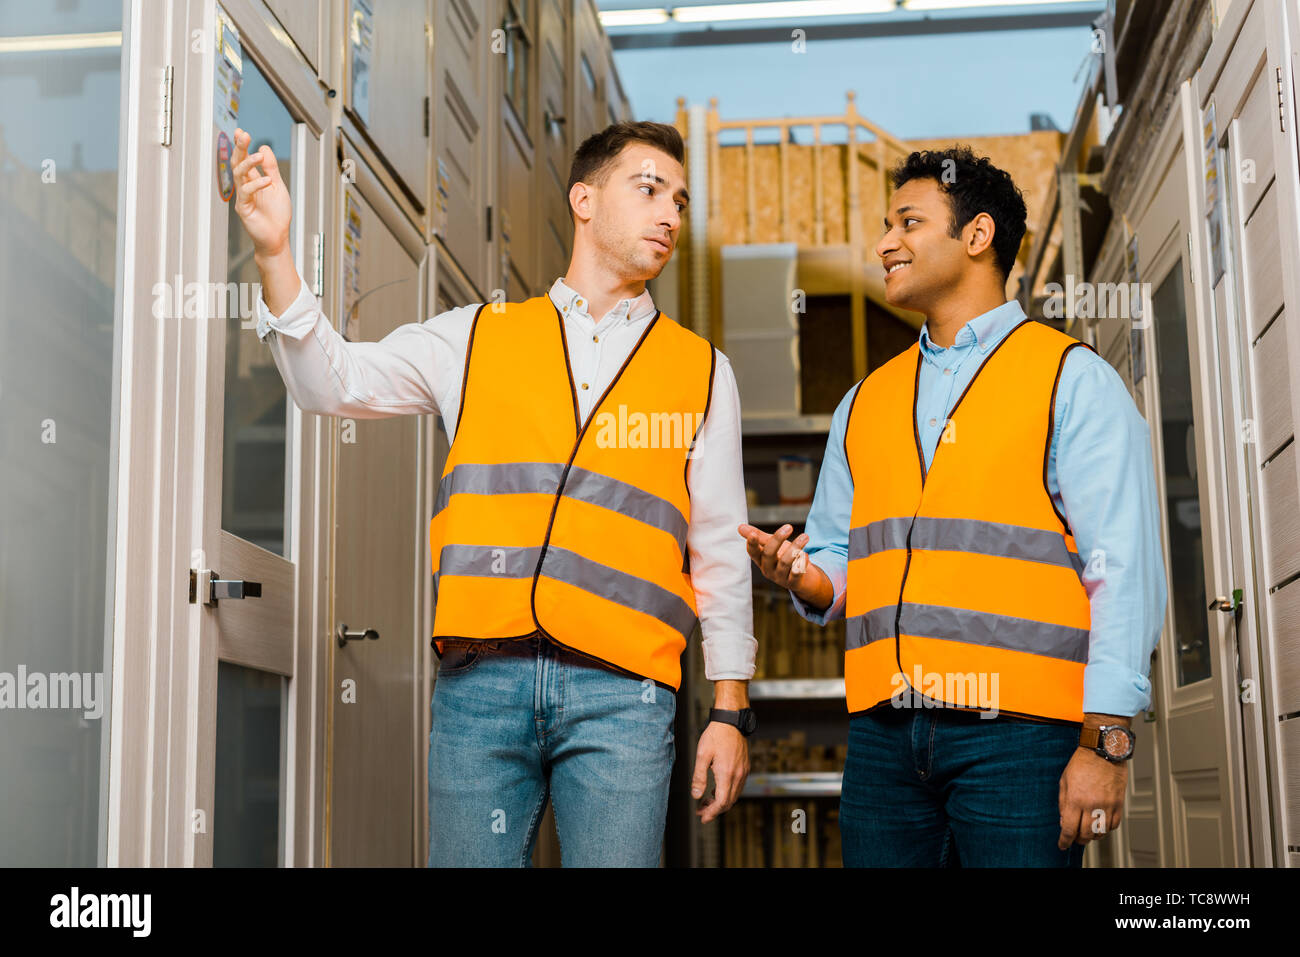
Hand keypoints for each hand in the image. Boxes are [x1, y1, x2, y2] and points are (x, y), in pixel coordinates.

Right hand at [231, 127, 291, 257]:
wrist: (277, 237)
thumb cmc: (277, 214)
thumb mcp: (278, 186)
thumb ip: (271, 168)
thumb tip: (264, 148)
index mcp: (253, 180)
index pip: (244, 159)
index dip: (242, 146)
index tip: (241, 132)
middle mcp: (246, 186)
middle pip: (238, 163)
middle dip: (239, 148)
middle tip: (242, 135)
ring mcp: (243, 197)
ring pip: (239, 175)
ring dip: (248, 164)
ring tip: (258, 157)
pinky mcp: (244, 208)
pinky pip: (246, 193)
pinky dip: (257, 185)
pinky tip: (267, 181)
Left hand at [691, 720, 748, 823]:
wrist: (731, 720)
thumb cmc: (716, 735)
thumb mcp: (702, 755)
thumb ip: (699, 777)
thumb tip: (695, 795)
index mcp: (727, 774)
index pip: (722, 802)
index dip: (712, 812)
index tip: (702, 816)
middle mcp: (738, 775)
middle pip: (729, 802)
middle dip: (715, 810)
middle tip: (701, 812)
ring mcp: (743, 771)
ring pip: (734, 795)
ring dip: (721, 802)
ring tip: (706, 801)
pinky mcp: (744, 767)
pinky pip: (737, 786)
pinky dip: (727, 792)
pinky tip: (716, 790)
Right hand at [738, 523, 809, 589]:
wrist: (804, 579)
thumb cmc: (785, 558)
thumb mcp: (773, 545)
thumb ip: (759, 536)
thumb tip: (740, 527)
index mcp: (761, 560)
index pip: (752, 552)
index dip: (752, 544)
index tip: (753, 534)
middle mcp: (768, 569)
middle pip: (768, 554)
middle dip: (778, 539)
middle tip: (789, 526)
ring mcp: (780, 577)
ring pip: (785, 562)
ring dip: (796, 547)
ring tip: (805, 536)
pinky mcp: (793, 583)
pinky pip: (797, 572)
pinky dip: (802, 562)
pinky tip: (806, 555)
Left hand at [1057, 747, 1127, 849]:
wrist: (1103, 750)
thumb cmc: (1082, 763)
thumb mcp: (1064, 781)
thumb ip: (1063, 803)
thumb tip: (1064, 821)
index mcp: (1076, 799)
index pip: (1069, 828)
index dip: (1065, 840)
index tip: (1062, 845)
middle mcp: (1092, 804)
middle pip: (1086, 834)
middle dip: (1078, 840)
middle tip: (1075, 839)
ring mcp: (1107, 805)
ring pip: (1101, 832)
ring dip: (1093, 836)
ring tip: (1087, 832)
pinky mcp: (1119, 803)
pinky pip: (1114, 824)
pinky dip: (1107, 829)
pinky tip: (1101, 825)